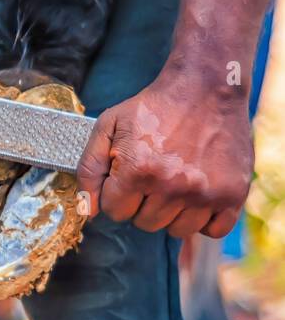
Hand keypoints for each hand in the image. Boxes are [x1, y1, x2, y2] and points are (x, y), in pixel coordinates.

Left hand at [77, 69, 252, 238]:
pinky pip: (214, 231)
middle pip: (144, 223)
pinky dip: (204, 220)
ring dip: (171, 212)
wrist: (205, 89)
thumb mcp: (108, 127)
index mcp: (139, 169)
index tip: (126, 176)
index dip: (116, 194)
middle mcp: (173, 186)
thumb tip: (86, 211)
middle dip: (141, 203)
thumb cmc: (152, 108)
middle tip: (152, 175)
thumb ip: (89, 169)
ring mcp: (206, 193)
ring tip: (174, 183)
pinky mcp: (233, 194)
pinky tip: (197, 197)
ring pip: (176, 230)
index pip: (114, 211)